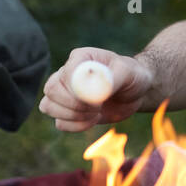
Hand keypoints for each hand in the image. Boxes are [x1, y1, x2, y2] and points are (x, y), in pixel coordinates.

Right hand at [39, 48, 154, 131]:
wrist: (136, 92)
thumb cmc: (132, 76)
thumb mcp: (128, 73)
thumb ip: (112, 78)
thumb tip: (96, 90)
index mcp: (80, 58)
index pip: (65, 73)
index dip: (77, 90)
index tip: (98, 98)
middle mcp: (67, 74)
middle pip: (51, 90)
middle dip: (73, 104)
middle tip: (97, 107)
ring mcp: (65, 93)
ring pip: (48, 106)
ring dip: (73, 116)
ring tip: (96, 112)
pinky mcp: (68, 111)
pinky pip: (59, 123)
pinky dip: (76, 126)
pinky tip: (94, 120)